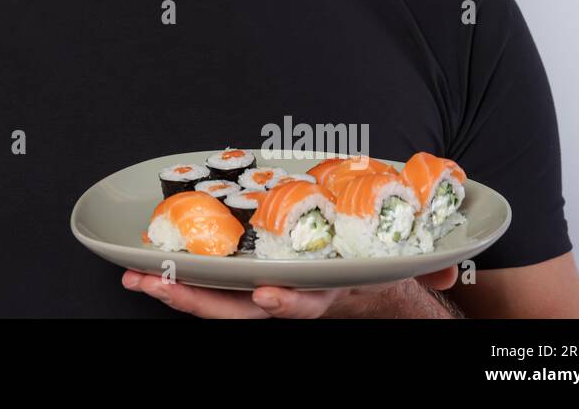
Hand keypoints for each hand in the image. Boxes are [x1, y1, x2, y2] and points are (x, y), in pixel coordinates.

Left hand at [122, 265, 458, 317]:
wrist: (365, 287)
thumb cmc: (374, 270)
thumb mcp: (399, 268)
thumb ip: (420, 269)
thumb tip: (443, 270)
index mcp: (322, 294)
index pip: (305, 305)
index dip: (288, 303)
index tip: (268, 295)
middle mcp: (287, 299)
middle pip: (237, 310)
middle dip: (194, 299)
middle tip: (151, 284)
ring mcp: (262, 294)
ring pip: (213, 302)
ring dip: (174, 290)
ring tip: (135, 278)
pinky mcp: (248, 283)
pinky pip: (209, 286)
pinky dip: (179, 279)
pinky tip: (147, 268)